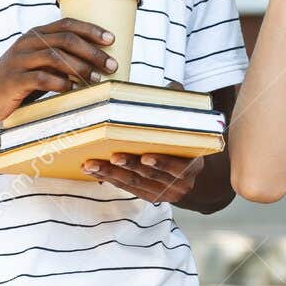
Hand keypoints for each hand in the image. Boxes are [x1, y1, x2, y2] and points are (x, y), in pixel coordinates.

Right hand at [0, 18, 117, 123]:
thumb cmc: (18, 80)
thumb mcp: (37, 63)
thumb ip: (60, 59)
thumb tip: (99, 64)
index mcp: (36, 35)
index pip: (67, 24)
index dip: (91, 30)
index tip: (112, 40)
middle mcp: (27, 43)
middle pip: (66, 40)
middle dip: (93, 52)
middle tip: (111, 65)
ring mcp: (19, 60)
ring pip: (56, 57)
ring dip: (80, 68)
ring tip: (97, 78)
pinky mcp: (13, 80)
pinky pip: (41, 78)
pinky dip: (61, 83)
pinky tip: (73, 89)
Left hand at [81, 82, 203, 201]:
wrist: (191, 173)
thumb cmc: (185, 142)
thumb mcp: (191, 127)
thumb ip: (181, 109)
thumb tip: (171, 88)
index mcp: (193, 165)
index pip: (178, 166)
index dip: (162, 163)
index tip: (145, 157)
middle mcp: (180, 184)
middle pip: (151, 175)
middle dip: (130, 165)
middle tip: (112, 156)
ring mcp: (164, 193)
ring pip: (134, 184)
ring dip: (111, 173)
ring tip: (92, 164)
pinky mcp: (149, 197)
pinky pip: (126, 188)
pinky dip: (109, 179)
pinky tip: (93, 170)